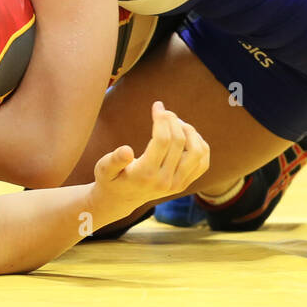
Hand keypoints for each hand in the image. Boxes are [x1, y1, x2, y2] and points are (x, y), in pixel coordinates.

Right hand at [92, 101, 208, 210]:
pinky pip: (202, 162)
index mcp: (145, 174)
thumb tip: (126, 150)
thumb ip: (113, 160)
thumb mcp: (104, 169)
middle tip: (164, 111)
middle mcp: (165, 181)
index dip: (161, 119)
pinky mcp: (184, 184)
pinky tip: (187, 135)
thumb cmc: (110, 179)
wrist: (120, 200)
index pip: (162, 140)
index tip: (157, 105)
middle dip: (173, 120)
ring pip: (197, 152)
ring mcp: (177, 184)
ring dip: (190, 131)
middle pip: (180, 142)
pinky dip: (199, 144)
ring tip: (176, 122)